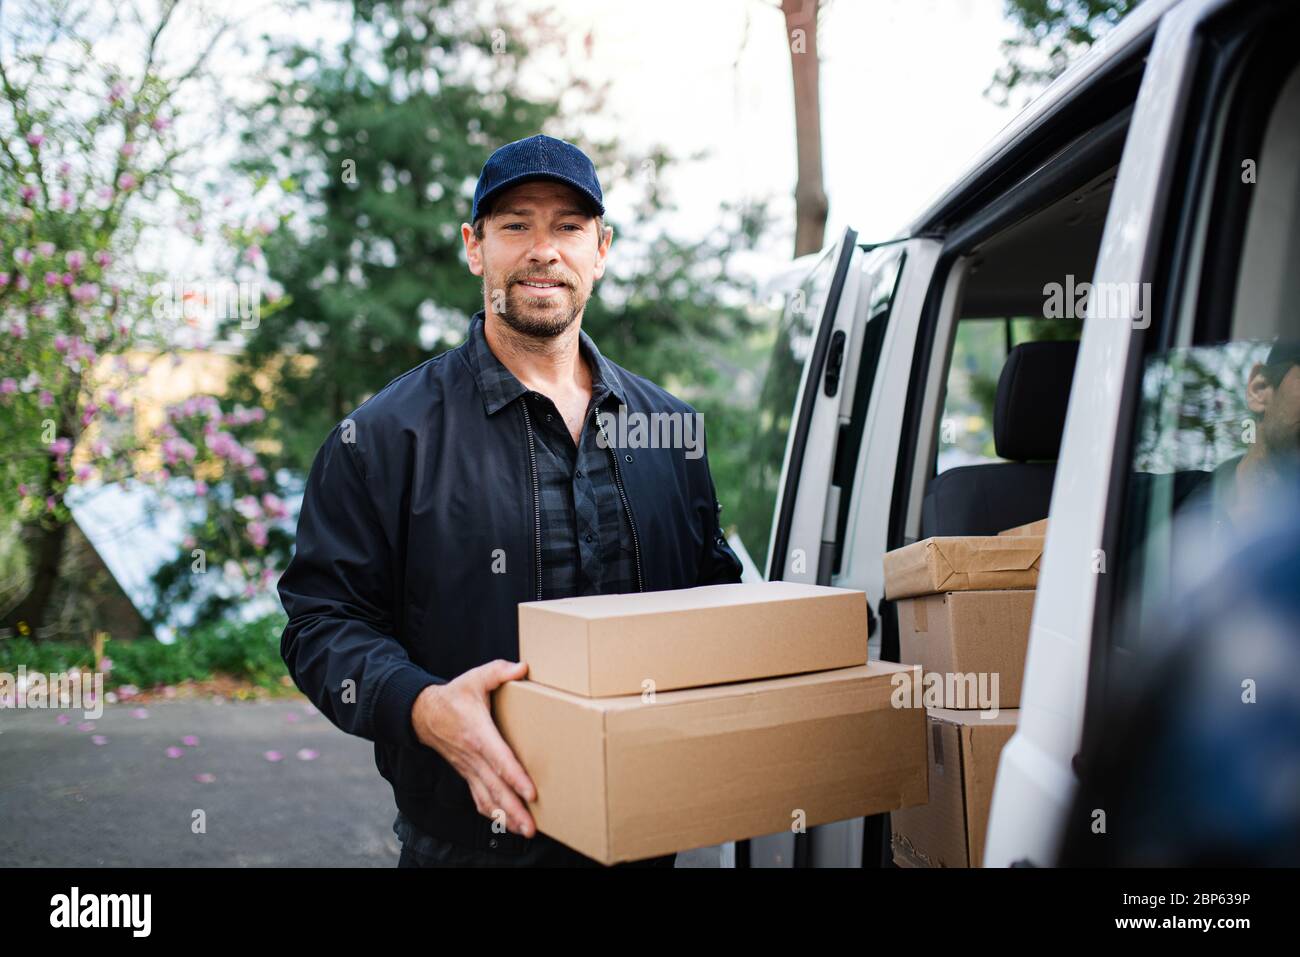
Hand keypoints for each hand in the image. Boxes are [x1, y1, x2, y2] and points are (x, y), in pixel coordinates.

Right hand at [410, 659, 536, 837]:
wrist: (423, 714)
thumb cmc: (454, 696)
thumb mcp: (475, 678)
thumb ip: (499, 671)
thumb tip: (523, 667)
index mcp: (477, 733)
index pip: (498, 759)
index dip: (514, 776)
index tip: (530, 792)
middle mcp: (472, 756)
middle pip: (495, 787)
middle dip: (514, 808)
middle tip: (532, 827)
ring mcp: (468, 768)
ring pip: (487, 798)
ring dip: (506, 817)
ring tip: (525, 831)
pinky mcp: (466, 774)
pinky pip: (479, 798)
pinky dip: (492, 813)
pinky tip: (507, 823)